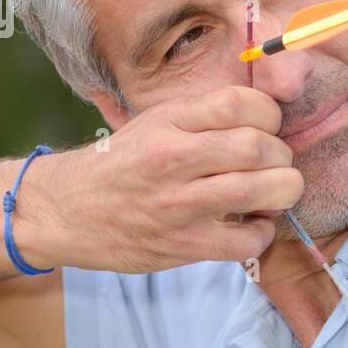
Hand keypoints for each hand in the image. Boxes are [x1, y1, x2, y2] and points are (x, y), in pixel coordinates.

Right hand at [15, 86, 302, 272]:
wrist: (64, 211)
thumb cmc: (120, 165)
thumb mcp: (153, 123)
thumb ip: (203, 118)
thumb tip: (266, 120)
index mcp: (168, 121)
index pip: (238, 103)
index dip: (269, 115)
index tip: (268, 128)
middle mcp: (173, 157)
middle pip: (257, 146)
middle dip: (281, 156)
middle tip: (276, 164)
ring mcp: (178, 204)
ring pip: (258, 190)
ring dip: (282, 191)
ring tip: (275, 192)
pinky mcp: (183, 245)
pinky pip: (246, 240)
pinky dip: (263, 233)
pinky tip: (253, 225)